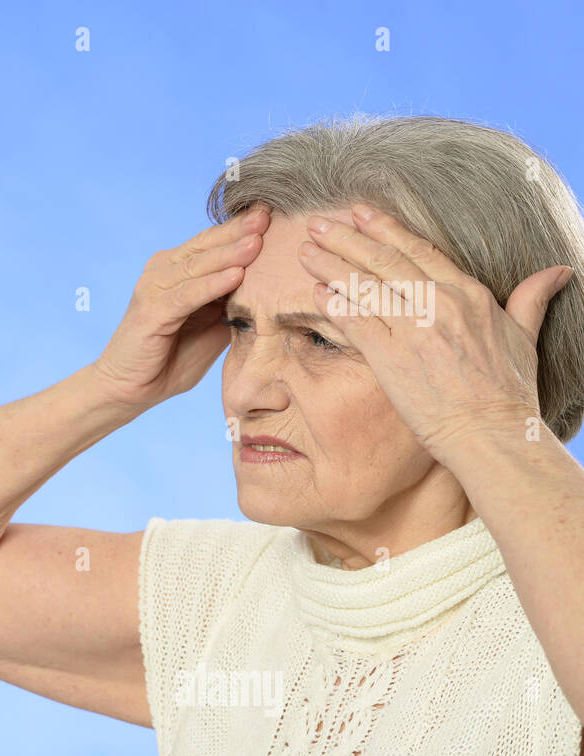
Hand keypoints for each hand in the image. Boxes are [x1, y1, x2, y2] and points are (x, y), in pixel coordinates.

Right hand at [92, 203, 270, 407]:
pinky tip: (236, 276)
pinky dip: (212, 285)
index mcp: (175, 271)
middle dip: (239, 231)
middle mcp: (161, 272)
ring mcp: (153, 289)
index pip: (211, 242)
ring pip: (198, 266)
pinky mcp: (151, 311)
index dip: (240, 228)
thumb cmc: (169, 360)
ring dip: (229, 254)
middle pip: (205, 245)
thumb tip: (271, 290)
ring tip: (259, 241)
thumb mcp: (211, 328)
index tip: (272, 213)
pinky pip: (187, 294)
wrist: (128, 389)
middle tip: (269, 215)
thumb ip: (231, 306)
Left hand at [299, 203, 571, 465]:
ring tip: (306, 251)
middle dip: (348, 238)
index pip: (419, 250)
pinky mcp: (391, 357)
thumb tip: (557, 272)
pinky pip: (355, 321)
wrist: (491, 434)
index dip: (386, 229)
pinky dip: (333, 303)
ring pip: (364, 286)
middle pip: (384, 260)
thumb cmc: (508, 394)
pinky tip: (314, 292)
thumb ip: (530, 300)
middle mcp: (440, 304)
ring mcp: (414, 328)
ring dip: (331, 265)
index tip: (361, 213)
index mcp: (469, 294)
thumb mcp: (525, 337)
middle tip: (318, 224)